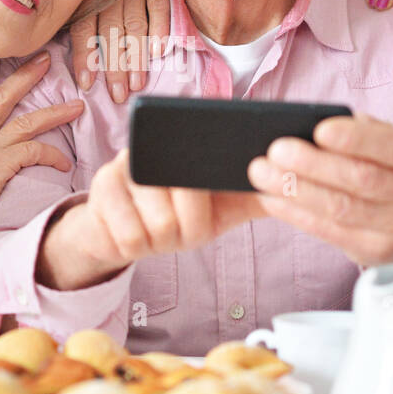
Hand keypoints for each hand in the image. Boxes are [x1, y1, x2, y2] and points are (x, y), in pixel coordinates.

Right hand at [37, 148, 266, 289]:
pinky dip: (136, 247)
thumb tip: (293, 189)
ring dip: (157, 241)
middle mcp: (156, 147)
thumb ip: (254, 196)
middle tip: (172, 226)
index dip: (200, 208)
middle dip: (180, 231)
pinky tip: (134, 232)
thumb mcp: (220, 209)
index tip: (196, 223)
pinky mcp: (99, 188)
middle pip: (182, 210)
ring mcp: (124, 164)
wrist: (117, 229)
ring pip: (157, 227)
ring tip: (153, 229)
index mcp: (188, 147)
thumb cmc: (175, 215)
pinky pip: (129, 239)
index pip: (203, 180)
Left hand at [69, 0, 170, 102]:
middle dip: (114, 67)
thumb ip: (86, 10)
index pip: (85, 28)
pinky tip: (160, 50)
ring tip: (137, 82)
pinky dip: (160, 26)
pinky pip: (159, 4)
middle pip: (111, 34)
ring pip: (134, 25)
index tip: (87, 84)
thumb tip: (81, 50)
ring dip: (136, 56)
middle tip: (118, 94)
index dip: (85, 57)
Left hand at [246, 114, 392, 263]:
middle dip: (315, 164)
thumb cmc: (392, 171)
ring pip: (343, 208)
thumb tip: (311, 123)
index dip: (357, 138)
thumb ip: (362, 131)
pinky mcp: (378, 253)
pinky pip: (331, 233)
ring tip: (262, 173)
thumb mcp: (391, 146)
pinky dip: (297, 214)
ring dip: (297, 189)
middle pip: (364, 179)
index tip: (319, 129)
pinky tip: (271, 199)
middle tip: (275, 150)